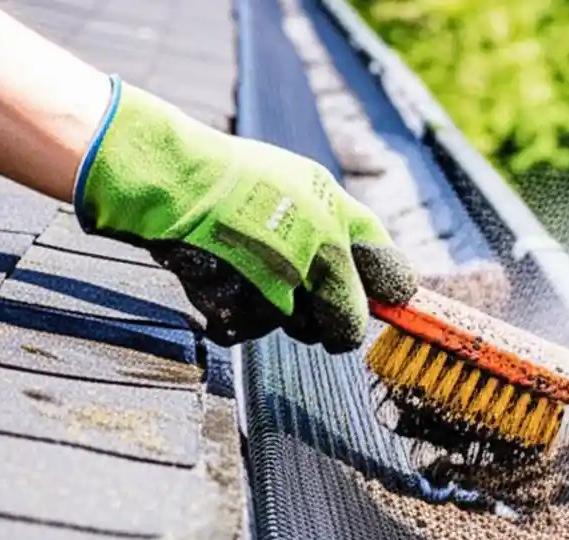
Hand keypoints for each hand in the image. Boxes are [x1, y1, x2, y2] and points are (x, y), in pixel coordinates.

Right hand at [75, 77, 417, 351]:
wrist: (174, 182)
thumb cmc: (242, 179)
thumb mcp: (312, 184)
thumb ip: (351, 228)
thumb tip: (389, 276)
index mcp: (343, 226)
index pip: (394, 279)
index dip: (393, 293)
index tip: (389, 298)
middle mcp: (318, 262)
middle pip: (348, 327)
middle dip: (337, 324)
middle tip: (318, 308)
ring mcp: (278, 293)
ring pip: (297, 329)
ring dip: (282, 313)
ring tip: (253, 268)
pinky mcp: (239, 316)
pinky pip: (251, 330)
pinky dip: (239, 314)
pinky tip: (224, 278)